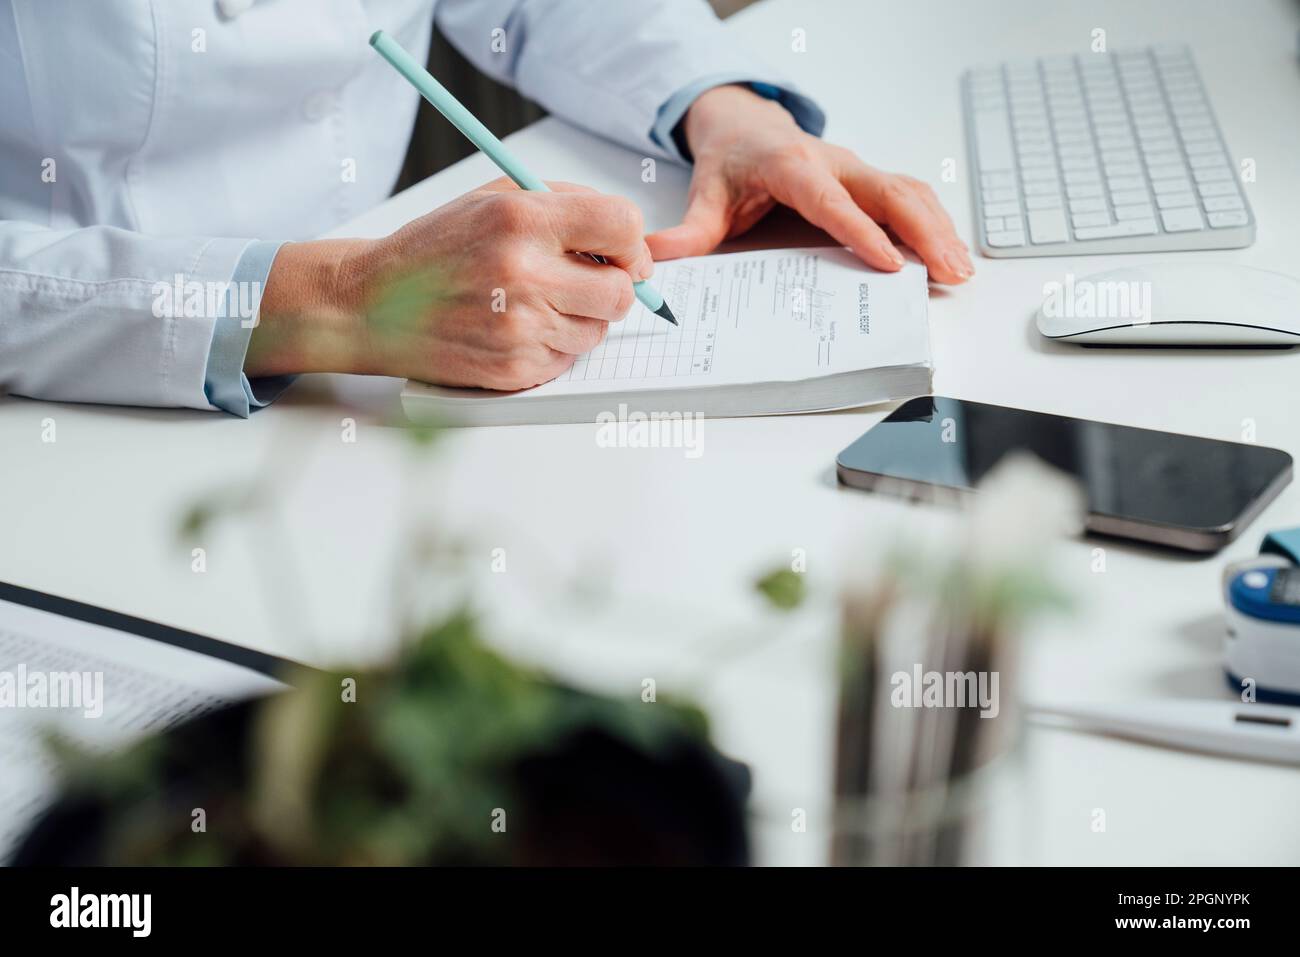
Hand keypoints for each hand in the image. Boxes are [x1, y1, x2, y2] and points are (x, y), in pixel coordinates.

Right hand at [246, 178, 652, 389]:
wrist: (372, 305)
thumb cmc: (435, 249)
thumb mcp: (494, 198)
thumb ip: (565, 206)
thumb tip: (630, 235)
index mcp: (522, 218)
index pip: (623, 225)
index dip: (631, 242)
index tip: (623, 252)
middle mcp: (524, 273)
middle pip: (621, 291)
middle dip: (612, 286)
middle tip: (584, 282)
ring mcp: (520, 327)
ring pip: (598, 330)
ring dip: (580, 319)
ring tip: (535, 303)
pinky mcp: (515, 368)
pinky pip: (568, 360)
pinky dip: (553, 346)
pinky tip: (516, 328)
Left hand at [646, 85, 973, 283]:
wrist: (744, 127)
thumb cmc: (731, 164)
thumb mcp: (705, 197)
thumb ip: (687, 232)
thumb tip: (656, 259)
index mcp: (793, 168)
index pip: (832, 201)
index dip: (861, 231)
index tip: (888, 263)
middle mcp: (834, 164)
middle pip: (889, 192)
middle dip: (923, 232)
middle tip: (947, 270)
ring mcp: (857, 171)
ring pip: (909, 193)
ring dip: (939, 230)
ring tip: (960, 270)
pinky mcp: (869, 181)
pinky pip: (911, 197)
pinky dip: (935, 223)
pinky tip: (951, 253)